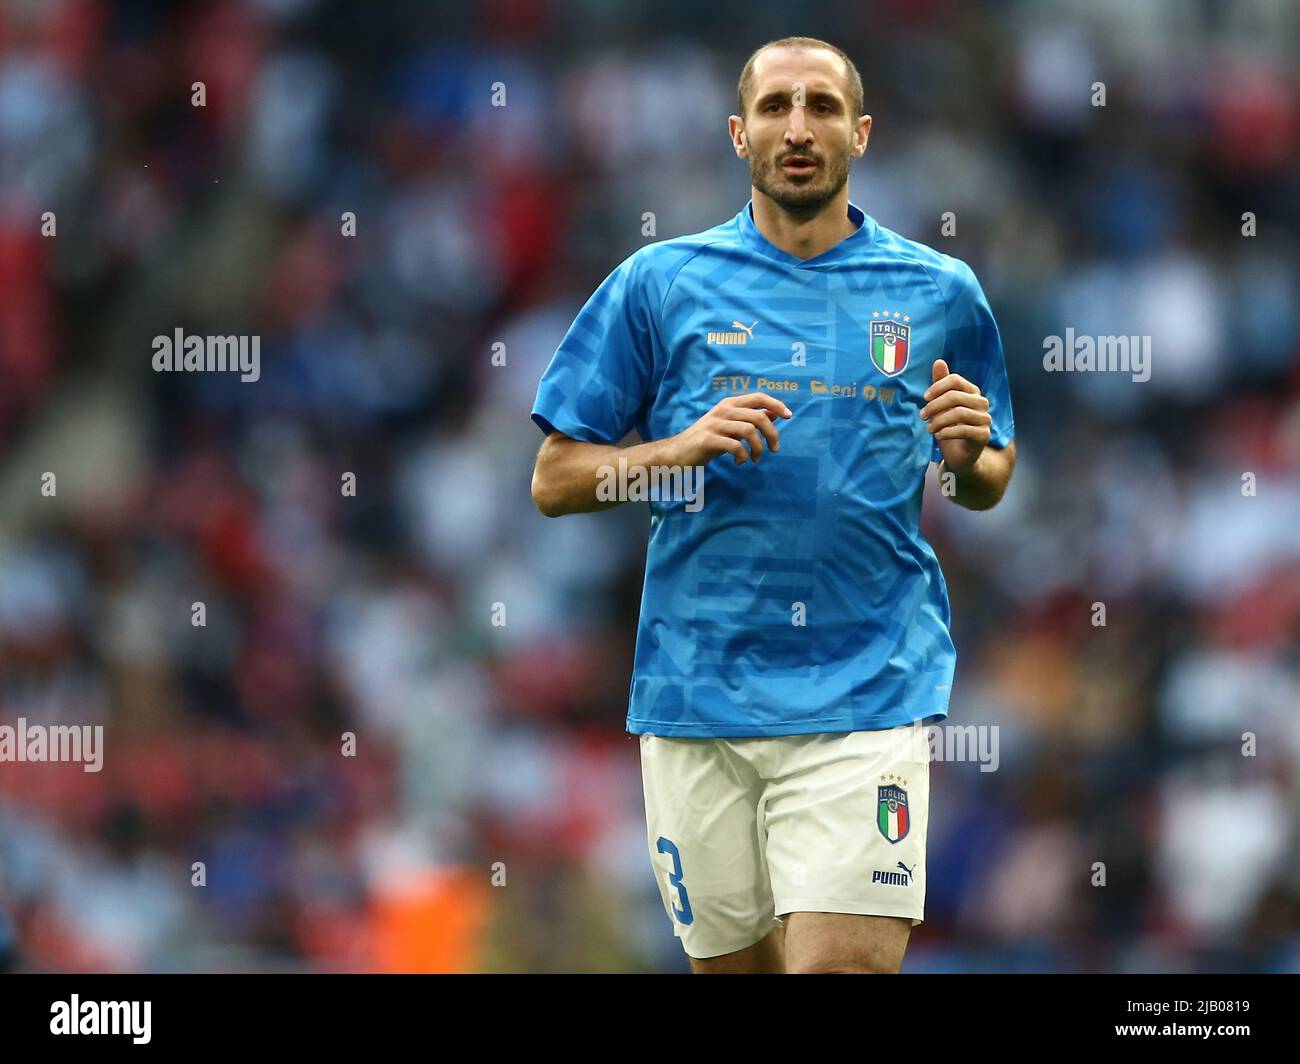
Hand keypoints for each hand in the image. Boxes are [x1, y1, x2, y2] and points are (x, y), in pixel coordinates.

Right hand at [668, 392, 792, 466]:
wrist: (678, 452)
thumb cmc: (708, 439)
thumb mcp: (731, 425)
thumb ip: (751, 418)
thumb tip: (776, 412)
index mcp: (729, 404)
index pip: (758, 397)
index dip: (776, 405)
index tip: (789, 416)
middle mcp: (723, 410)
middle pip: (758, 416)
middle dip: (772, 434)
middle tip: (774, 449)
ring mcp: (715, 424)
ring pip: (749, 430)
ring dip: (758, 448)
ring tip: (755, 459)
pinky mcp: (709, 439)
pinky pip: (735, 446)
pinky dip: (743, 456)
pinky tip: (741, 462)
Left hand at [920, 359, 990, 473]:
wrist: (959, 455)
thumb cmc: (949, 427)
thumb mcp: (941, 407)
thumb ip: (940, 386)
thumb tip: (938, 361)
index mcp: (972, 392)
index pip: (955, 380)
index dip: (937, 387)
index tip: (924, 398)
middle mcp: (981, 403)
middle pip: (955, 396)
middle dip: (934, 406)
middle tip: (922, 416)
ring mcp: (985, 419)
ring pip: (959, 413)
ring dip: (939, 421)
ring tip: (929, 428)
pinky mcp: (984, 435)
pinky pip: (965, 430)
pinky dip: (947, 432)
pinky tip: (938, 435)